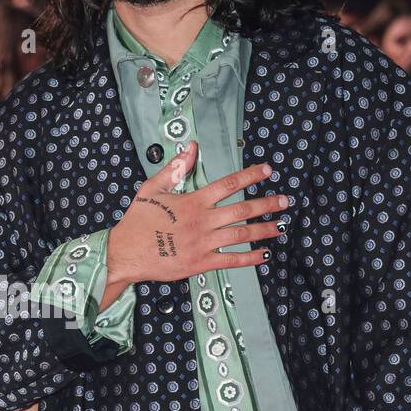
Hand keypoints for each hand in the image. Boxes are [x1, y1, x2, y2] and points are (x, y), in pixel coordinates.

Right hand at [107, 140, 288, 285]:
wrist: (126, 253)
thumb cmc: (137, 221)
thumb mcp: (152, 188)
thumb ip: (174, 168)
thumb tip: (191, 147)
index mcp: (193, 201)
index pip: (228, 184)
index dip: (250, 176)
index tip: (267, 170)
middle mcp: (203, 221)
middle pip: (242, 209)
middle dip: (267, 204)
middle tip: (285, 201)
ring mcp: (204, 243)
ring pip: (241, 234)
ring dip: (264, 230)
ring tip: (281, 226)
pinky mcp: (201, 263)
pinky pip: (231, 260)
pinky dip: (250, 258)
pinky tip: (264, 254)